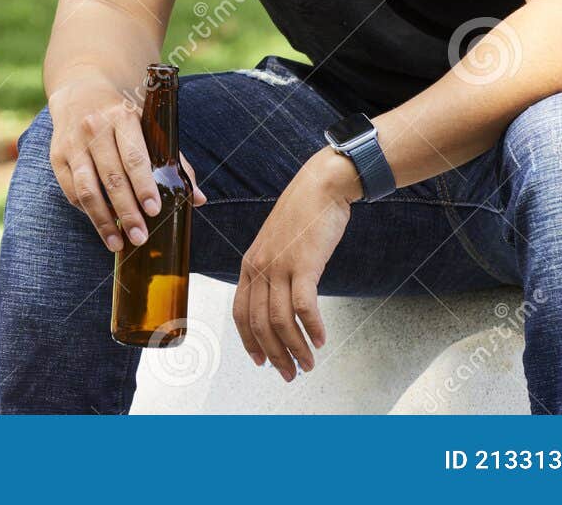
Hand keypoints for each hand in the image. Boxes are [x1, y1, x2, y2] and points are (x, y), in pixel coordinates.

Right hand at [48, 77, 206, 251]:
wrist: (81, 92)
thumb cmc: (122, 116)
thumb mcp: (149, 126)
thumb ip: (174, 161)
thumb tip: (199, 198)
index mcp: (122, 117)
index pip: (134, 157)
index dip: (144, 186)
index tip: (154, 210)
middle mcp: (95, 129)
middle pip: (112, 178)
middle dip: (127, 211)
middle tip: (141, 237)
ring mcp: (73, 143)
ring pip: (86, 189)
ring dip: (103, 221)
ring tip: (118, 244)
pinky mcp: (58, 157)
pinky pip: (72, 191)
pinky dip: (88, 212)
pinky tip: (103, 226)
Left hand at [233, 150, 358, 380]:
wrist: (320, 187)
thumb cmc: (303, 216)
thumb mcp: (277, 245)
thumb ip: (274, 271)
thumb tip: (281, 302)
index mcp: (250, 264)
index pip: (240, 313)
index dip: (249, 342)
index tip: (261, 361)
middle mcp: (259, 267)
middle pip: (259, 323)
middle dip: (274, 354)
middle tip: (290, 374)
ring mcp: (279, 265)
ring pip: (280, 320)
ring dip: (295, 348)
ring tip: (309, 363)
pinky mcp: (303, 263)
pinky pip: (304, 305)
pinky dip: (311, 327)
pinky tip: (321, 339)